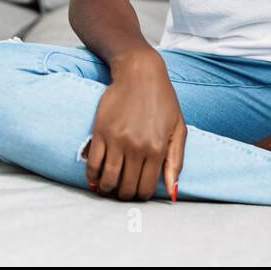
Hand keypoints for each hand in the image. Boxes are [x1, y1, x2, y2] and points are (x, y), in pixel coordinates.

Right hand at [84, 50, 185, 201]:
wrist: (140, 73)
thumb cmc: (162, 100)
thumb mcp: (178, 128)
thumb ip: (176, 160)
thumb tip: (172, 189)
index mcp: (158, 149)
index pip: (146, 188)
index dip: (141, 195)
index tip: (138, 191)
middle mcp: (137, 148)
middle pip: (126, 189)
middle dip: (124, 195)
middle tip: (123, 190)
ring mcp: (117, 141)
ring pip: (108, 180)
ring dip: (107, 189)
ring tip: (109, 186)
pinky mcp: (100, 132)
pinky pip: (92, 165)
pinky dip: (92, 176)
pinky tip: (95, 177)